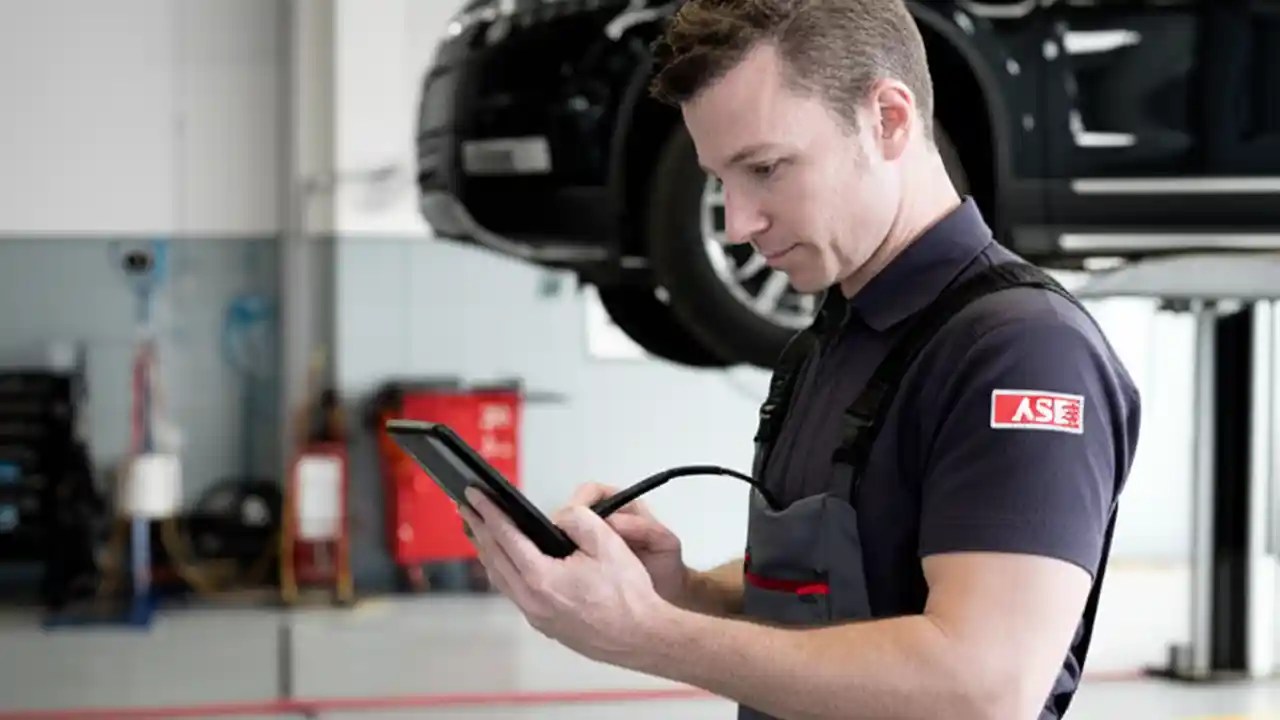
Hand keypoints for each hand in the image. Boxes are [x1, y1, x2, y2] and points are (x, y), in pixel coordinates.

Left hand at [460, 486, 673, 666]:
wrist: (642, 637)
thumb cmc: (628, 596)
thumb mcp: (607, 542)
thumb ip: (578, 519)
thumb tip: (558, 517)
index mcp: (541, 578)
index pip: (505, 536)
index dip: (487, 511)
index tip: (473, 495)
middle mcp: (532, 601)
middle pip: (495, 557)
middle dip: (479, 529)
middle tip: (465, 508)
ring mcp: (537, 616)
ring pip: (501, 578)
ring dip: (488, 551)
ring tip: (480, 532)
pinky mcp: (546, 625)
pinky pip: (515, 592)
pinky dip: (505, 570)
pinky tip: (508, 563)